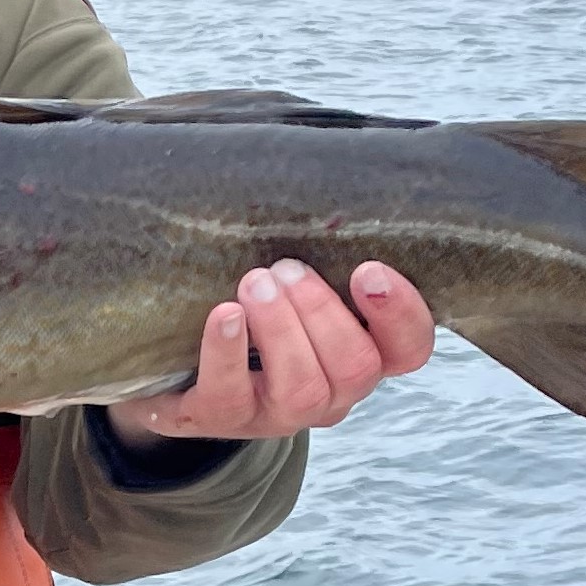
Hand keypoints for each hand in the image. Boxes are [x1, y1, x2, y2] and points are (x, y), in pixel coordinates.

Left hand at [104, 259, 433, 449]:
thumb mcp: (294, 277)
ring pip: (304, 388)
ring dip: (281, 328)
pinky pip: (231, 397)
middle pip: (357, 366)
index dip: (400, 314)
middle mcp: (332, 392)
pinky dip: (228, 352)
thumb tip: (321, 166)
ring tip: (254, 280)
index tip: (368, 270)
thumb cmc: (252, 301)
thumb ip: (320, 243)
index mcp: (361, 353)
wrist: (175, 360)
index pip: (410, 348)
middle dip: (323, 311)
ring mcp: (278, 412)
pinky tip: (223, 314)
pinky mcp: (222, 419)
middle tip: (288, 267)